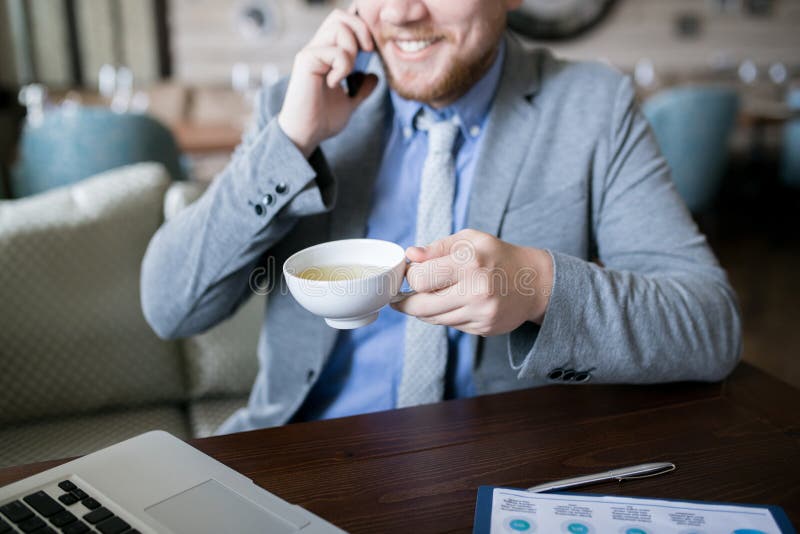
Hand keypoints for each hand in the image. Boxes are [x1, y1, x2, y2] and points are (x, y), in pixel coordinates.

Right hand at [278, 5, 378, 157]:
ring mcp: (311, 53)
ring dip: (352, 49)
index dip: (361, 28)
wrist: (307, 135)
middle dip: (361, 30)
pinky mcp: (306, 60)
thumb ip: (362, 89)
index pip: (343, 23)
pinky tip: (334, 84)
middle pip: (340, 16)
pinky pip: (335, 51)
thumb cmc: (322, 120)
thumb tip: (374, 76)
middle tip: (367, 52)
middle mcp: (317, 49)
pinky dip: (343, 67)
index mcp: (327, 55)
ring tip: (347, 71)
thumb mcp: (350, 103)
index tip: (371, 50)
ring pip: (339, 26)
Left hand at [392, 229, 553, 335]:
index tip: (410, 273)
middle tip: (399, 296)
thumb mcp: (470, 240)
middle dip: (405, 301)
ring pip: (433, 319)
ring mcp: (481, 313)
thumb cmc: (498, 256)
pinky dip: (444, 316)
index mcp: (470, 263)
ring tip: (427, 296)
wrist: (534, 283)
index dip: (409, 276)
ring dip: (424, 309)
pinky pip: (450, 326)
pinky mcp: (483, 329)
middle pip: (421, 306)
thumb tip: (410, 255)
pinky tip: (452, 303)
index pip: (420, 278)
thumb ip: (438, 247)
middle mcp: (476, 291)